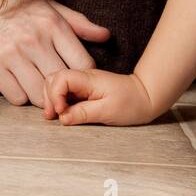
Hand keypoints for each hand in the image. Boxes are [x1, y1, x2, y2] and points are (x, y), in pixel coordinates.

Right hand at [0, 0, 110, 106]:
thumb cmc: (9, 4)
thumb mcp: (45, 4)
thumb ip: (77, 22)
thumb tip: (106, 35)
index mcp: (51, 23)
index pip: (83, 63)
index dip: (84, 76)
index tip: (78, 78)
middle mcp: (34, 40)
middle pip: (62, 83)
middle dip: (64, 91)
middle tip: (61, 92)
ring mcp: (11, 55)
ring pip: (40, 95)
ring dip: (42, 97)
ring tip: (39, 88)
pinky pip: (16, 97)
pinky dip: (20, 96)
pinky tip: (19, 84)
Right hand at [42, 69, 156, 124]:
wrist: (147, 96)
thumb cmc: (131, 103)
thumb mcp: (107, 112)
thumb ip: (82, 113)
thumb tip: (62, 118)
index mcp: (88, 79)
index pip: (61, 79)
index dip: (54, 95)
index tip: (59, 111)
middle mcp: (83, 77)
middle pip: (53, 78)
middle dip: (48, 96)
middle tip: (52, 116)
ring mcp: (82, 82)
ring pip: (56, 83)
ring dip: (51, 98)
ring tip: (55, 115)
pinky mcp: (84, 89)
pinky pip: (64, 90)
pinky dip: (59, 100)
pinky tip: (61, 112)